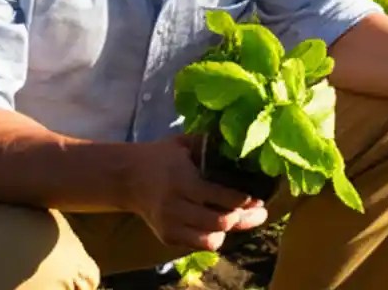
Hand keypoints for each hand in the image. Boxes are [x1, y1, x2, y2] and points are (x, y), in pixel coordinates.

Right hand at [126, 135, 267, 251]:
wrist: (128, 177)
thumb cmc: (161, 157)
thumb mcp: (183, 144)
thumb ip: (209, 144)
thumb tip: (240, 143)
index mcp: (181, 180)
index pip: (218, 196)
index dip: (242, 200)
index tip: (258, 198)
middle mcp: (175, 205)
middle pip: (219, 222)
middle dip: (243, 218)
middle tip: (259, 212)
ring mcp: (170, 224)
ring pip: (211, 239)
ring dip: (228, 231)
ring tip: (239, 218)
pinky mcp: (167, 237)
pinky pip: (198, 245)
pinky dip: (212, 237)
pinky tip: (218, 224)